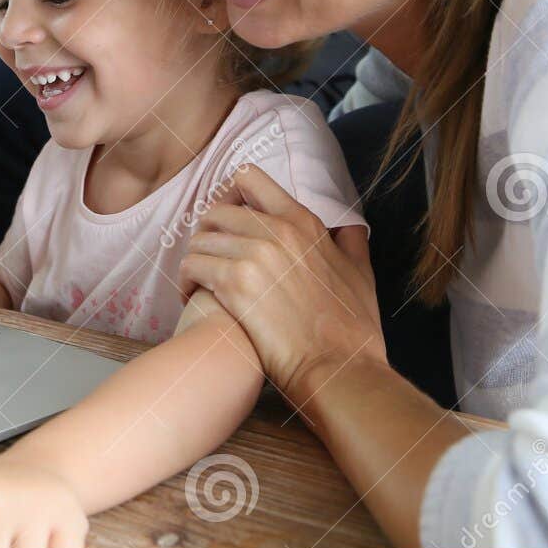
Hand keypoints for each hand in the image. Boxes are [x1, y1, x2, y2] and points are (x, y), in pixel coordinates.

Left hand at [179, 164, 384, 396]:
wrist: (339, 368)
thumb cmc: (352, 329)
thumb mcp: (360, 274)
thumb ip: (351, 244)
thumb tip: (349, 229)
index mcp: (302, 222)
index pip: (249, 179)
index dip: (229, 195)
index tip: (227, 220)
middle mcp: (276, 230)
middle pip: (216, 211)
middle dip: (208, 234)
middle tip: (210, 259)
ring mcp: (254, 255)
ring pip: (200, 239)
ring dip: (196, 260)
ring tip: (200, 282)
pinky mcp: (234, 284)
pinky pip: (192, 266)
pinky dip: (187, 281)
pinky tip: (194, 298)